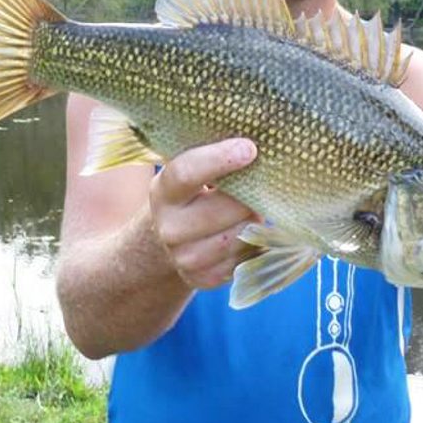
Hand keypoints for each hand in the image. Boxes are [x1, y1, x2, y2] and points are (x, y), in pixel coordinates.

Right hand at [149, 138, 260, 290]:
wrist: (172, 238)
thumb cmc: (194, 192)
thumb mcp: (192, 170)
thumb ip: (215, 158)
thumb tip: (255, 143)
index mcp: (164, 191)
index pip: (186, 173)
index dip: (219, 159)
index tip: (249, 148)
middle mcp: (170, 228)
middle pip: (227, 208)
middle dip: (250, 196)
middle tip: (258, 185)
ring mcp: (186, 258)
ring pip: (242, 234)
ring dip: (254, 220)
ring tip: (249, 209)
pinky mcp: (206, 279)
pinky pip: (247, 257)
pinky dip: (255, 242)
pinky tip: (247, 231)